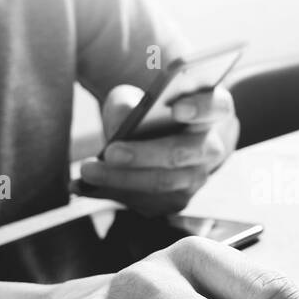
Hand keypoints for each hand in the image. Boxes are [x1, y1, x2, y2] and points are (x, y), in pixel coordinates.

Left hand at [78, 84, 239, 215]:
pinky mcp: (176, 202)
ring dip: (120, 179)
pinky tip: (81, 186)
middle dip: (144, 154)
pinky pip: (144, 202)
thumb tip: (122, 123)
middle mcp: (211, 148)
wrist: (158, 140)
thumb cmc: (149, 113)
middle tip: (111, 151)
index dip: (201, 107)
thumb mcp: (135, 97)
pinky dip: (109, 194)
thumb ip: (130, 104)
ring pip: (161, 184)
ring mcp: (197, 179)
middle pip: (182, 153)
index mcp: (211, 112)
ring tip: (88, 170)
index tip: (177, 108)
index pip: (216, 106)